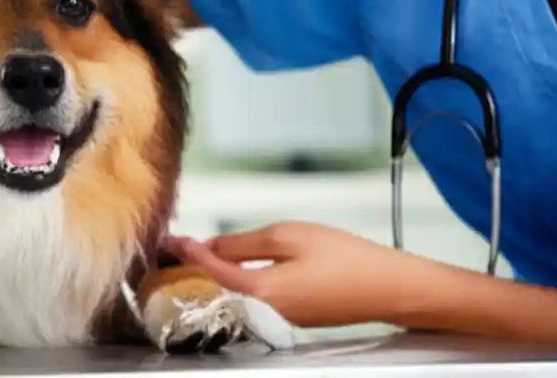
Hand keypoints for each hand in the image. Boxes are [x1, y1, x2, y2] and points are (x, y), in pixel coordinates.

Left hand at [166, 221, 409, 327]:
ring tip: (194, 256)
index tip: (170, 240)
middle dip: (191, 270)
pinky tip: (231, 268)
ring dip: (212, 277)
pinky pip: (252, 301)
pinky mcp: (291, 318)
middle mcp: (263, 313)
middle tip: (172, 250)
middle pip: (215, 291)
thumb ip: (243, 244)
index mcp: (259, 292)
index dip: (187, 253)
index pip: (210, 271)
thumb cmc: (344, 258)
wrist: (387, 288)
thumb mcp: (288, 236)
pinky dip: (236, 284)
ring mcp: (277, 319)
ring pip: (233, 297)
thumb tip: (210, 246)